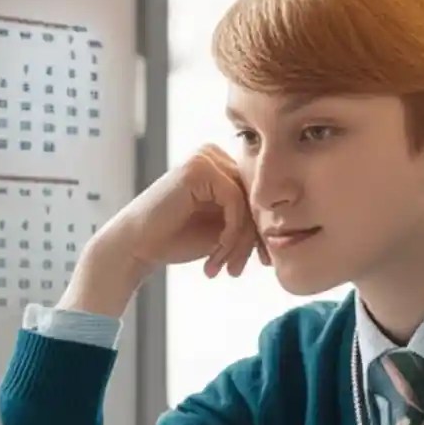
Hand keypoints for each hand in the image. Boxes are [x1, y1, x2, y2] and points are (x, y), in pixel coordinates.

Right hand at [56, 144, 267, 316]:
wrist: (136, 247)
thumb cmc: (176, 239)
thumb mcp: (223, 229)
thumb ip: (250, 219)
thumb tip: (287, 226)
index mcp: (221, 164)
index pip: (258, 197)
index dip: (260, 232)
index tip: (257, 263)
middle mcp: (214, 154)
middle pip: (255, 199)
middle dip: (250, 241)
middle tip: (237, 270)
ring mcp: (206, 157)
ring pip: (247, 204)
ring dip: (238, 243)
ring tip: (224, 268)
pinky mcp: (199, 168)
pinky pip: (234, 203)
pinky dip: (229, 235)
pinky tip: (214, 257)